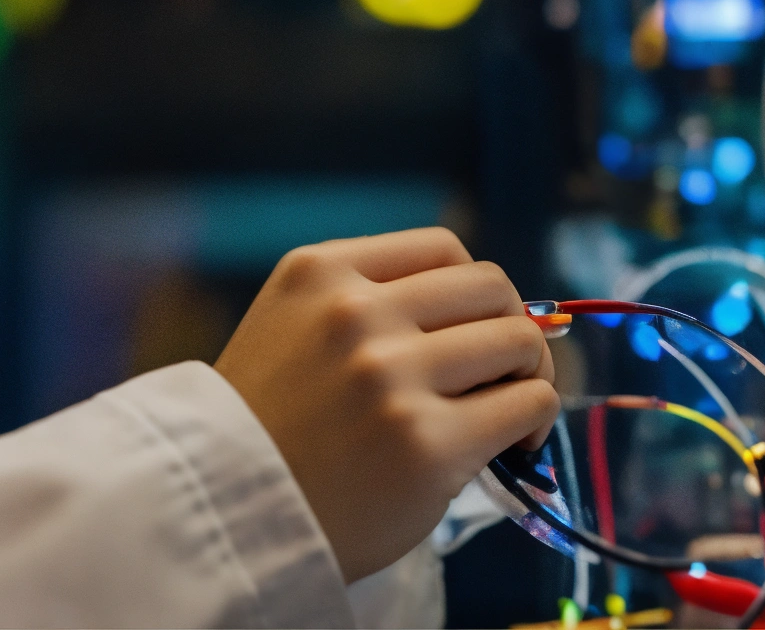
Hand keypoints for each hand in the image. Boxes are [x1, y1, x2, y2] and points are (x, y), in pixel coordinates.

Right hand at [213, 227, 558, 581]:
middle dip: (510, 326)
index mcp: (317, 273)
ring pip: (519, 341)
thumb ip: (369, 305)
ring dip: (530, 374)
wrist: (228, 515)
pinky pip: (529, 405)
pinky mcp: (427, 445)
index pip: (442, 248)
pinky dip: (535, 423)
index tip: (472, 329)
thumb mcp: (292, 328)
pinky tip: (513, 448)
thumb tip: (502, 315)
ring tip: (508, 413)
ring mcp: (390, 377)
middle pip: (490, 287)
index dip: (472, 291)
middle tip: (502, 374)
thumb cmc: (271, 428)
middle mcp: (352, 313)